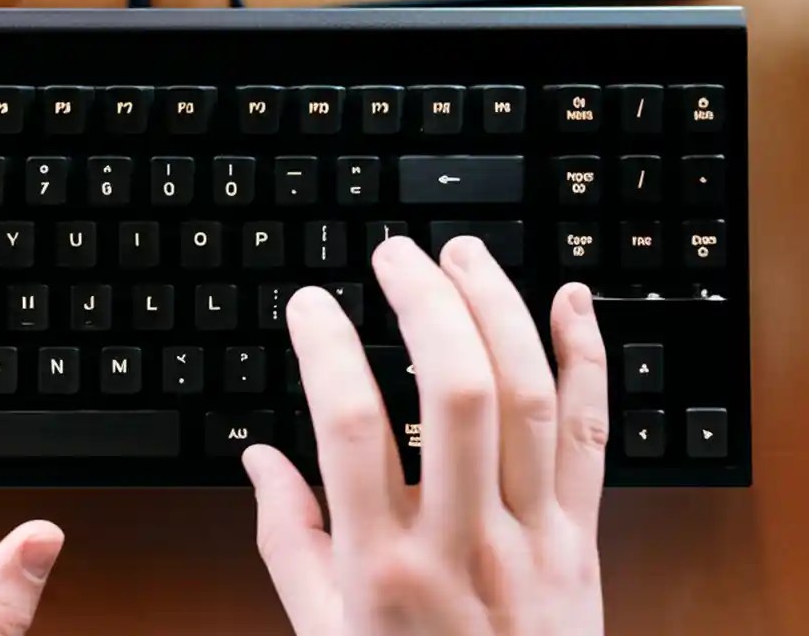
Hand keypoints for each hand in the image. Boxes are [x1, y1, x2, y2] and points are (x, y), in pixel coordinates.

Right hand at [244, 236, 608, 634]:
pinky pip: (594, 435)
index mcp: (383, 565)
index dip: (326, 349)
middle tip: (395, 255)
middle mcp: (463, 542)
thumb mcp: (323, 632)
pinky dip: (588, 358)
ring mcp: (531, 534)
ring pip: (529, 400)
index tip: (310, 306)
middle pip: (455, 394)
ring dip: (498, 311)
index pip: (350, 429)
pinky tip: (571, 300)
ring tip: (463, 255)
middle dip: (425, 304)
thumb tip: (258, 461)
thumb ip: (286, 541)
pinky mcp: (581, 535)